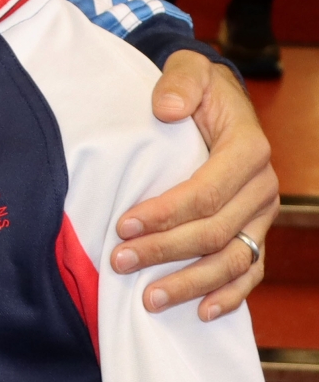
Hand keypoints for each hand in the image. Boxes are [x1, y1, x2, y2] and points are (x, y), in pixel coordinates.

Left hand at [112, 51, 276, 318]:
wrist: (216, 97)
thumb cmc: (197, 87)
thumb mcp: (188, 70)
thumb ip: (179, 83)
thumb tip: (168, 108)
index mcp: (247, 150)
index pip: (206, 193)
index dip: (165, 214)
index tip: (123, 224)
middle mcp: (262, 187)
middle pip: (214, 232)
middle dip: (165, 251)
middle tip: (120, 262)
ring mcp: (261, 214)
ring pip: (232, 260)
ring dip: (192, 283)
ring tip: (150, 299)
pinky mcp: (255, 230)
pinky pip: (249, 270)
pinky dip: (229, 294)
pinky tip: (203, 311)